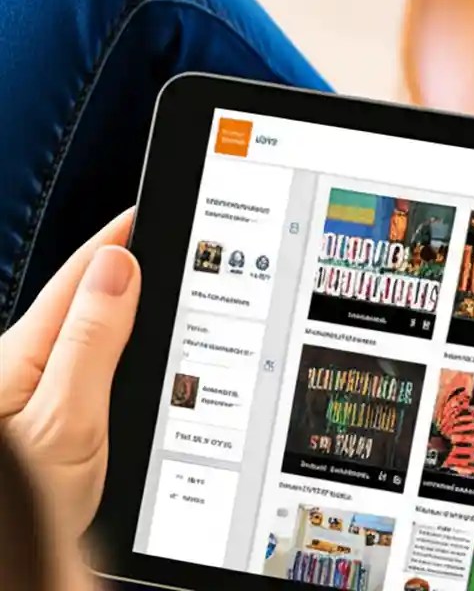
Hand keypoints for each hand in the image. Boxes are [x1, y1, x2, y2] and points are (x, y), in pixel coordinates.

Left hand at [0, 209, 139, 537]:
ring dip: (121, 311)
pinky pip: (85, 373)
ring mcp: (29, 400)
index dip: (121, 238)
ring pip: (85, 339)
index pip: (82, 277)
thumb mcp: (65, 421)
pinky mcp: (42, 429)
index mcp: (21, 358)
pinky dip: (116, 355)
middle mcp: (20, 372)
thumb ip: (91, 341)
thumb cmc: (21, 509)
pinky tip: (132, 358)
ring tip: (159, 284)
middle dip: (124, 268)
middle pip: (82, 302)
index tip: (153, 208)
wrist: (4, 569)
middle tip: (167, 238)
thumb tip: (118, 267)